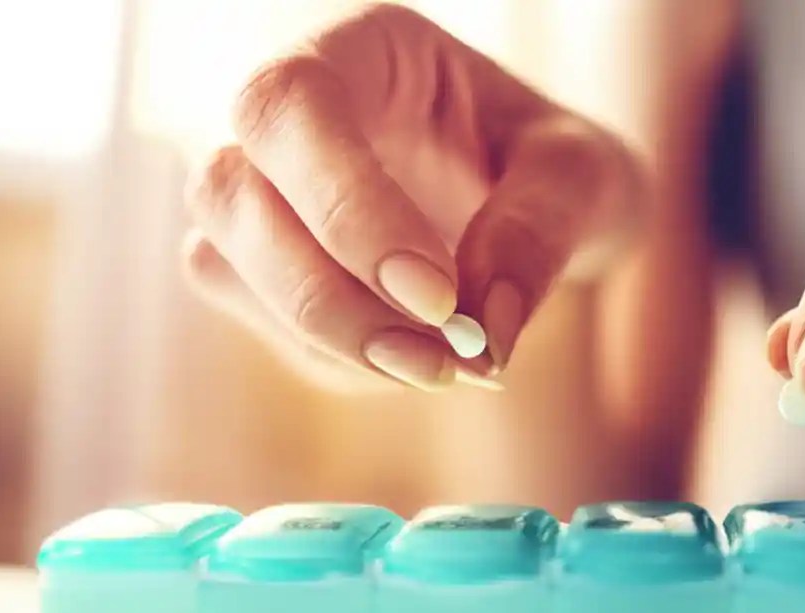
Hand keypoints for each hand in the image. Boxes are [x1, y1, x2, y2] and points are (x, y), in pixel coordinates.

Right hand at [183, 4, 638, 391]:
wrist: (539, 205)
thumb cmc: (554, 162)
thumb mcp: (581, 176)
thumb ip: (538, 232)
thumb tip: (484, 329)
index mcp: (363, 50)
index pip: (296, 103)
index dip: (345, 205)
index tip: (435, 296)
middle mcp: (288, 114)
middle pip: (232, 189)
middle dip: (329, 297)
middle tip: (443, 362)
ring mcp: (260, 190)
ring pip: (223, 262)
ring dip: (331, 339)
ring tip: (444, 369)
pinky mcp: (259, 266)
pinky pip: (264, 323)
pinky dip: (339, 361)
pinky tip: (416, 359)